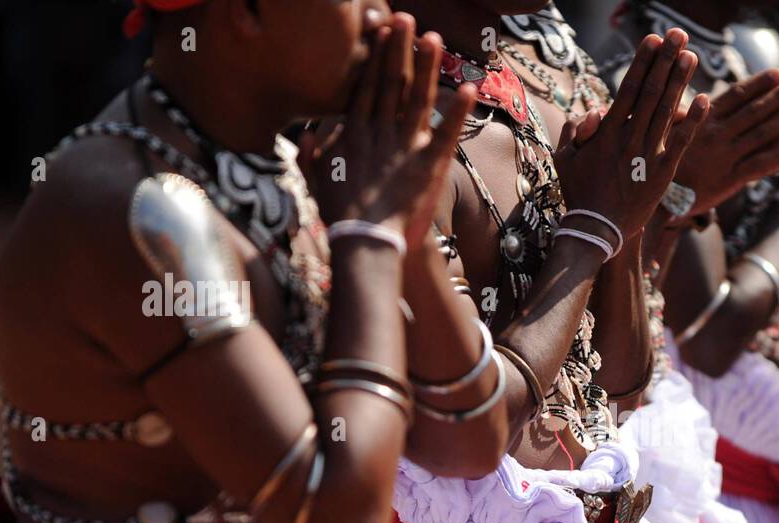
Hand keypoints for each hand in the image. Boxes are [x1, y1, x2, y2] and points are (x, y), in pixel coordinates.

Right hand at [301, 20, 475, 238]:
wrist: (364, 244)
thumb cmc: (341, 217)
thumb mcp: (316, 182)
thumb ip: (312, 155)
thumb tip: (309, 134)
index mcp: (354, 134)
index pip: (366, 87)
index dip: (375, 59)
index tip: (381, 32)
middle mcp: (379, 134)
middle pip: (390, 84)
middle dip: (398, 49)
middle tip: (405, 17)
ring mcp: (404, 148)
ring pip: (416, 99)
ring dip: (425, 67)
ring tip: (432, 37)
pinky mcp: (427, 167)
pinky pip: (445, 135)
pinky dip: (457, 112)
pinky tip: (470, 88)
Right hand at [554, 30, 709, 241]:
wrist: (595, 230)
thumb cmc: (579, 194)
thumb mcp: (567, 158)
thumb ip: (579, 131)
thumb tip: (594, 110)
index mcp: (606, 132)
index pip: (628, 88)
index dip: (643, 62)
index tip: (654, 40)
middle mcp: (629, 137)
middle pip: (651, 91)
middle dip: (665, 61)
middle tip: (678, 35)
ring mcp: (647, 154)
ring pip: (666, 111)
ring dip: (680, 81)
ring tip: (692, 56)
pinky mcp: (661, 173)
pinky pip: (680, 143)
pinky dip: (693, 122)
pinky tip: (705, 101)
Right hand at [672, 69, 778, 217]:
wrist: (653, 196)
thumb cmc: (662, 159)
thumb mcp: (670, 129)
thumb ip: (690, 115)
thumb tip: (699, 99)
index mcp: (703, 118)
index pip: (737, 95)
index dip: (761, 83)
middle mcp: (715, 135)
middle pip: (755, 112)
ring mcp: (723, 157)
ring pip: (761, 136)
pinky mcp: (727, 181)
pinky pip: (757, 167)